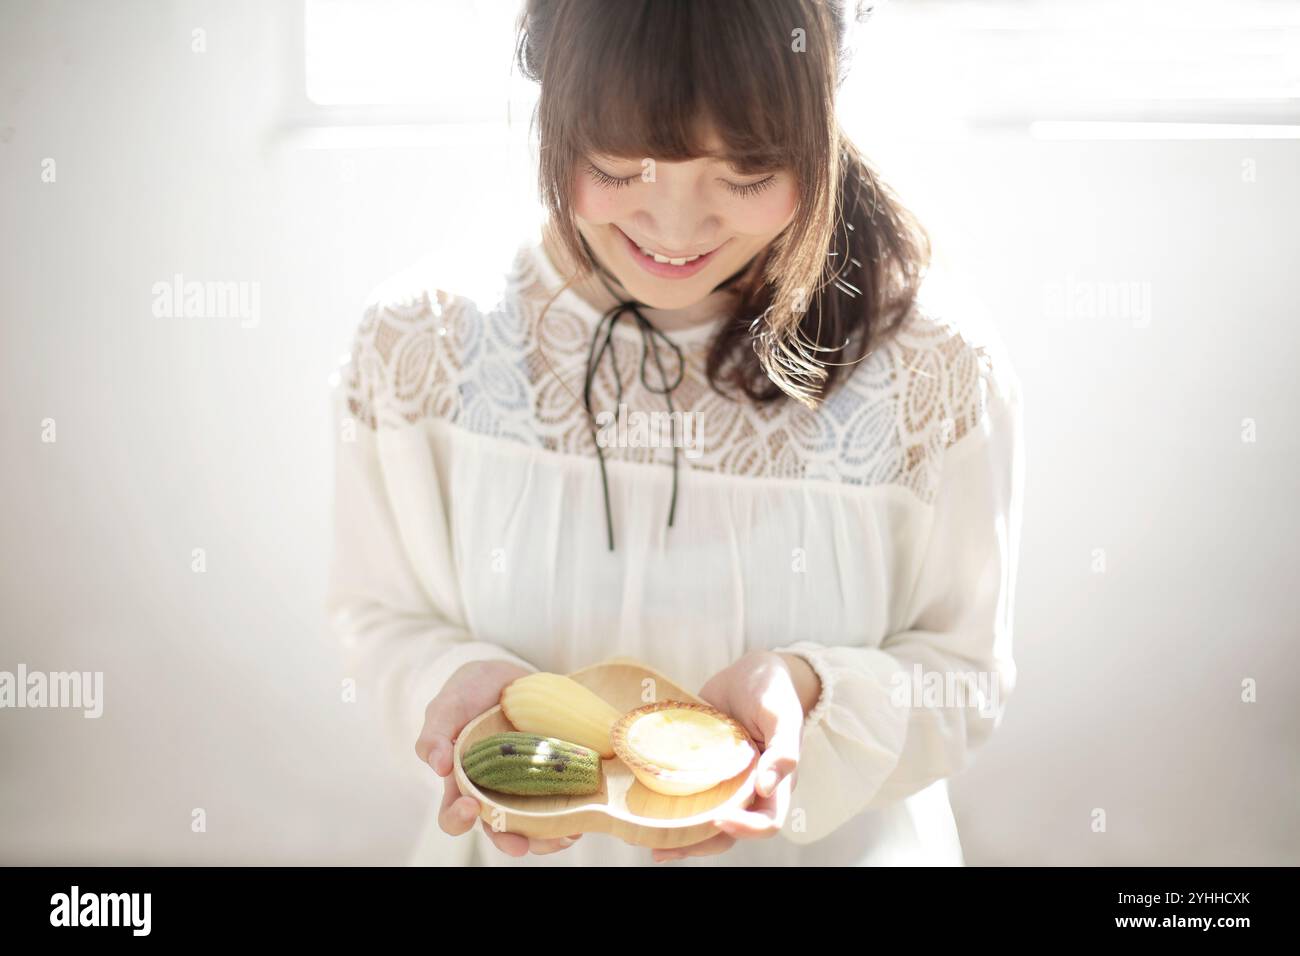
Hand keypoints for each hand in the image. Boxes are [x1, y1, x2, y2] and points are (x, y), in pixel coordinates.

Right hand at [416, 659, 583, 856]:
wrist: (507, 673)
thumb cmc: (469, 693)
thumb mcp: (448, 705)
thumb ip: (434, 733)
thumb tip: (437, 766)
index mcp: (463, 783)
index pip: (454, 815)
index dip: (458, 818)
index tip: (469, 806)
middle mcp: (494, 792)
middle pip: (498, 830)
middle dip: (508, 841)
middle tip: (518, 844)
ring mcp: (525, 786)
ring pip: (533, 825)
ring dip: (546, 838)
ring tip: (563, 836)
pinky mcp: (552, 775)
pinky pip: (560, 804)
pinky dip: (571, 815)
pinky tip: (580, 816)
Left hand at [650, 650, 816, 862]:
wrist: (752, 671)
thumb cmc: (774, 691)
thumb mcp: (783, 714)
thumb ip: (784, 749)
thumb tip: (767, 787)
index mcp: (776, 783)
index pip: (766, 822)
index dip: (745, 828)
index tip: (718, 819)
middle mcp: (748, 789)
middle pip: (729, 831)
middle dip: (699, 845)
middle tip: (663, 849)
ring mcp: (724, 781)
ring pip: (705, 818)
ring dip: (681, 835)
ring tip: (651, 843)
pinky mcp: (702, 768)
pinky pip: (689, 792)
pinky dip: (670, 804)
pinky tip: (645, 809)